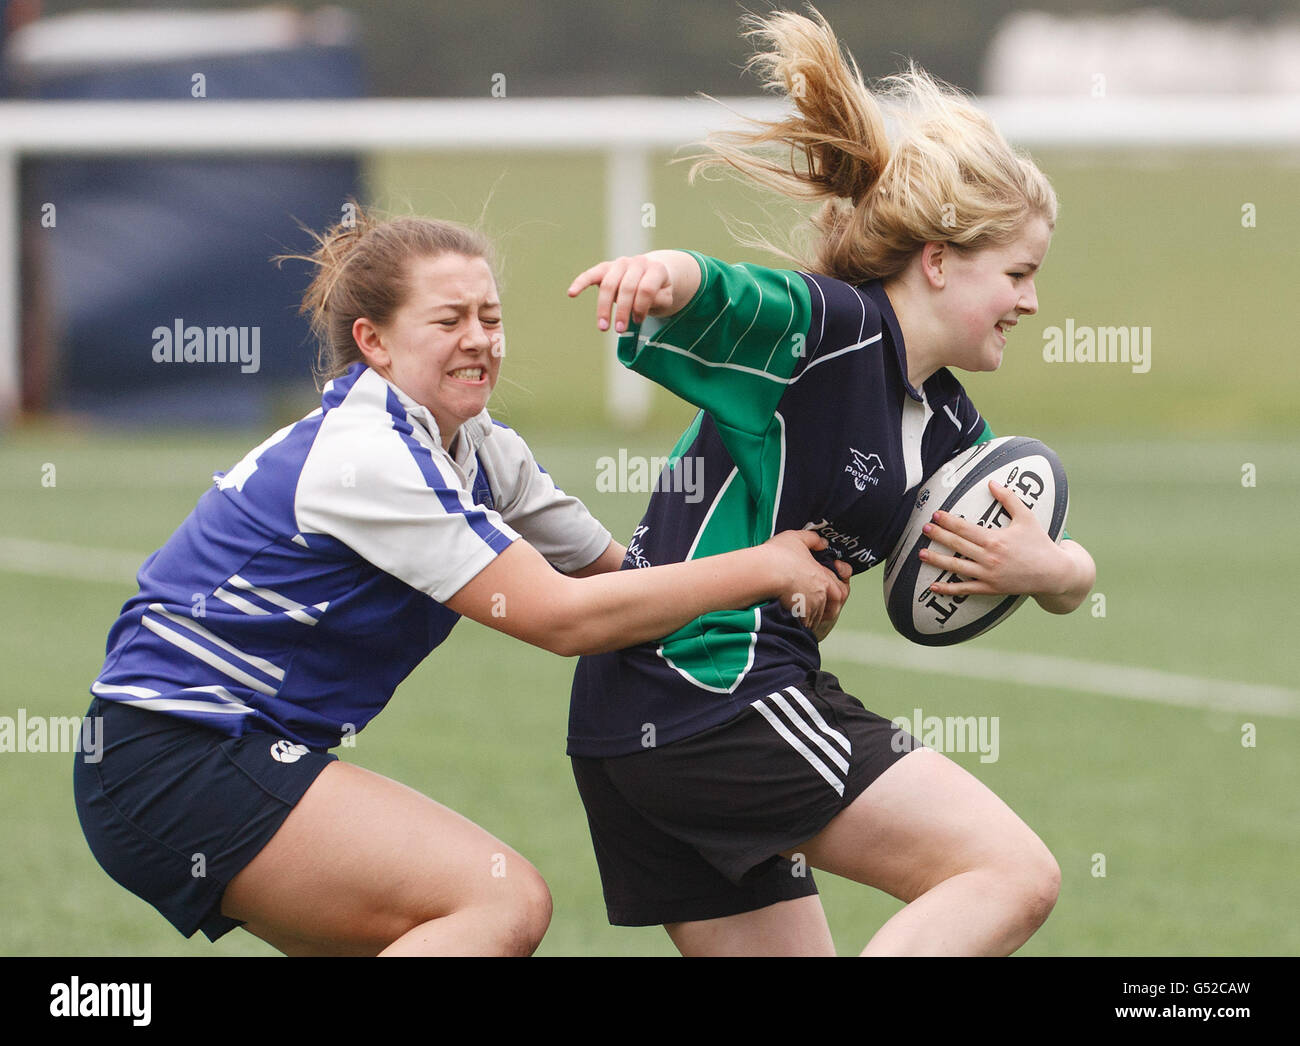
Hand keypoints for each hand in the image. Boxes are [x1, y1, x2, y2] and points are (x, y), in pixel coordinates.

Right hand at [567, 254, 676, 332]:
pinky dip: (580, 283)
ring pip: (609, 285)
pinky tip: (571, 293)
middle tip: (620, 330)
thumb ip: (657, 300)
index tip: (638, 322)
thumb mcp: (665, 298)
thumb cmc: (659, 291)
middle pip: (627, 288)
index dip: (641, 307)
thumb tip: (638, 306)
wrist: (652, 274)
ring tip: (603, 327)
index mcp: (655, 269)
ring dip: (604, 308)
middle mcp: (637, 262)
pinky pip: (591, 274)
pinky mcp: (606, 268)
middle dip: (623, 311)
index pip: (646, 289)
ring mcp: (620, 263)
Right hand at [760, 530, 851, 639]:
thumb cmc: (779, 555)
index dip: (833, 592)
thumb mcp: (796, 538)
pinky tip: (793, 620)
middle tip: (815, 607)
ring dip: (812, 616)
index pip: (839, 590)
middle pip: (833, 607)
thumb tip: (823, 543)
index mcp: (823, 577)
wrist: (765, 573)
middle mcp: (820, 594)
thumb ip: (812, 539)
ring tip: (802, 613)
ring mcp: (810, 606)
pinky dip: (801, 623)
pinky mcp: (799, 616)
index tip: (823, 592)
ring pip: (817, 616)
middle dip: (826, 608)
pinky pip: (804, 624)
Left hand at [919, 480, 1071, 598]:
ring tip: (920, 554)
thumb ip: (1008, 499)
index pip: (965, 529)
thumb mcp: (1027, 517)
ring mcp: (988, 575)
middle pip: (957, 545)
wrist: (1054, 573)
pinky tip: (933, 586)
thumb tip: (991, 482)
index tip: (936, 514)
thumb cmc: (1040, 543)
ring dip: (937, 560)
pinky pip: (965, 589)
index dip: (948, 521)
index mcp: (995, 539)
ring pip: (956, 567)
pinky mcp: (990, 588)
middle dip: (938, 536)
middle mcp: (989, 557)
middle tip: (924, 528)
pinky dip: (948, 589)